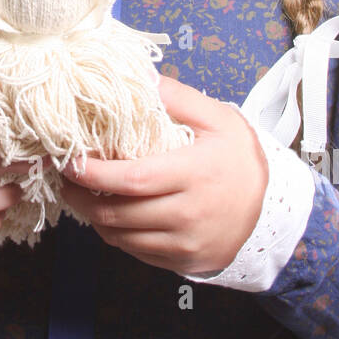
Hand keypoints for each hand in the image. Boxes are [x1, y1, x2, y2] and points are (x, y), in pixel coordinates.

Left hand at [59, 75, 268, 275]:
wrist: (274, 210)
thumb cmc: (240, 159)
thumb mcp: (219, 119)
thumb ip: (177, 97)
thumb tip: (139, 76)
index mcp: (194, 174)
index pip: (131, 179)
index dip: (93, 172)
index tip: (69, 160)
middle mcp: (188, 215)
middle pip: (117, 213)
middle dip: (80, 196)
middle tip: (65, 178)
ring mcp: (184, 244)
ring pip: (120, 237)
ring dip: (93, 216)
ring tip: (81, 194)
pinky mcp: (182, 262)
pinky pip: (135, 253)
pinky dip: (114, 234)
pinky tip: (109, 214)